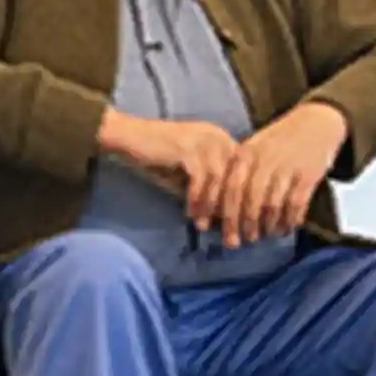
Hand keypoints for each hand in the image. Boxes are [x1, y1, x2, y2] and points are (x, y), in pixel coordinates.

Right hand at [97, 110, 237, 226]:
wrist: (129, 137)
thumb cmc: (159, 158)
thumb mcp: (190, 173)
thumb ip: (210, 189)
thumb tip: (226, 220)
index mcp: (224, 140)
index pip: (246, 174)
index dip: (247, 204)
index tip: (244, 229)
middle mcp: (219, 137)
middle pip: (238, 179)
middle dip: (235, 213)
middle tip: (232, 239)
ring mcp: (204, 140)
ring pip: (221, 182)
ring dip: (214, 210)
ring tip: (207, 229)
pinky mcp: (187, 148)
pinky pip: (200, 181)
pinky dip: (197, 201)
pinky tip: (191, 216)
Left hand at [219, 102, 348, 246]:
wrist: (315, 122)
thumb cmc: (278, 141)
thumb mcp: (253, 148)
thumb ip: (238, 172)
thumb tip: (219, 208)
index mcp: (246, 153)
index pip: (229, 188)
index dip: (222, 213)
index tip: (216, 230)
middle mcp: (264, 160)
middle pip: (248, 200)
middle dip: (241, 225)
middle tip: (238, 241)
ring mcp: (287, 168)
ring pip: (271, 206)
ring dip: (265, 226)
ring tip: (262, 235)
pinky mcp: (308, 175)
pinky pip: (295, 205)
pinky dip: (289, 221)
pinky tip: (285, 228)